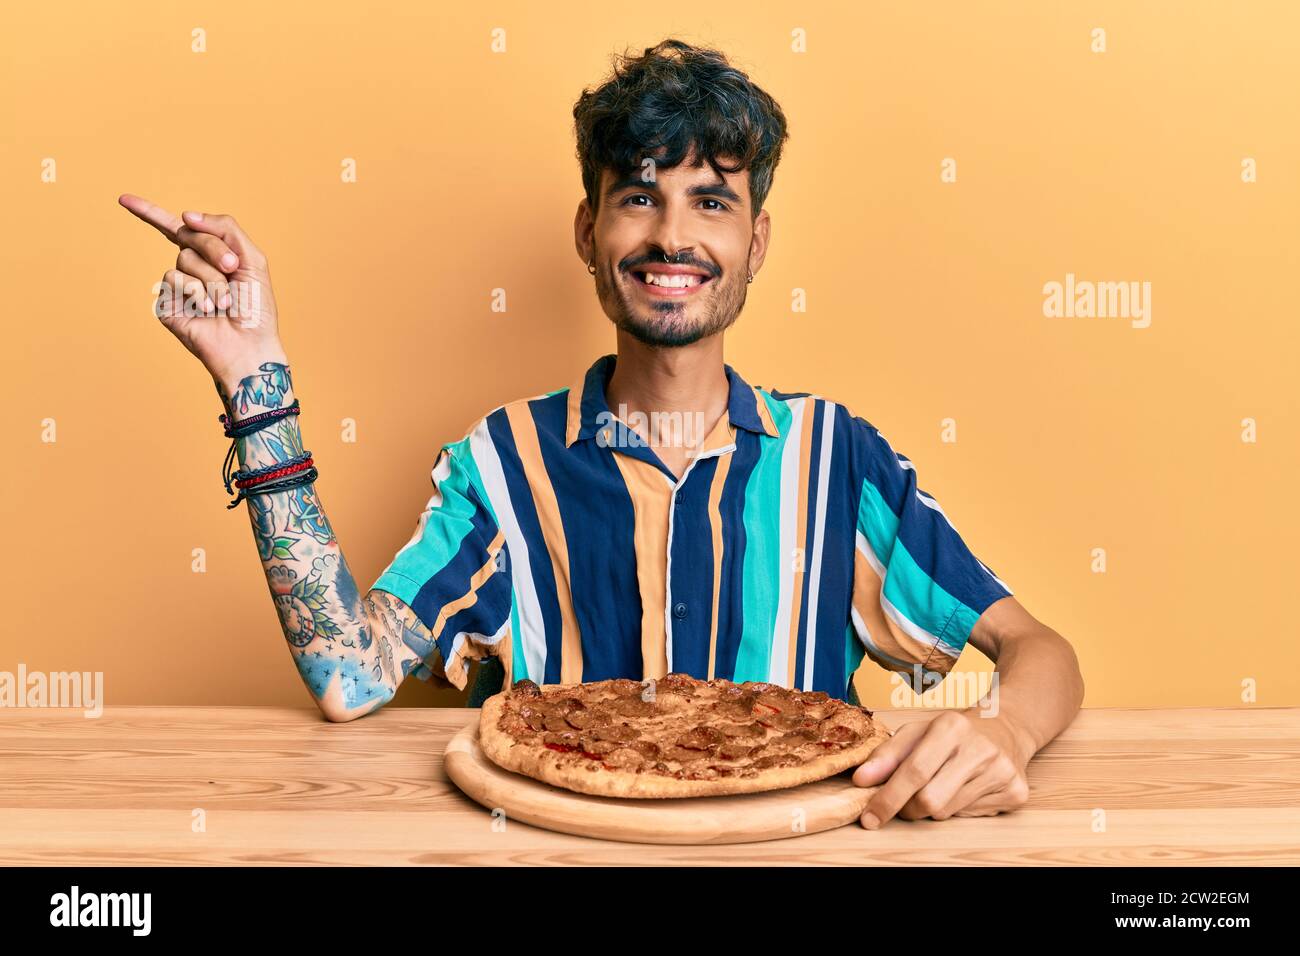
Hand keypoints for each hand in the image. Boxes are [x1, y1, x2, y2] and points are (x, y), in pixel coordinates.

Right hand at [118, 193, 284, 387]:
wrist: (249, 345)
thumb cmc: (256, 308)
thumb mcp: (252, 260)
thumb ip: (226, 229)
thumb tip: (186, 215)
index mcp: (211, 257)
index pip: (179, 230)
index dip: (150, 213)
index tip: (124, 199)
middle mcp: (192, 268)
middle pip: (190, 235)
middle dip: (216, 250)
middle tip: (233, 268)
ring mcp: (177, 286)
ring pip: (184, 258)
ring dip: (212, 278)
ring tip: (224, 302)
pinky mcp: (166, 302)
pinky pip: (173, 278)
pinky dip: (195, 291)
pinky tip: (206, 309)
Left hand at [852, 709, 1033, 826]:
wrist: (1005, 728)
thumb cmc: (953, 733)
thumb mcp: (917, 732)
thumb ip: (886, 755)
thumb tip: (861, 780)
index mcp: (951, 726)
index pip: (914, 772)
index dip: (888, 799)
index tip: (869, 818)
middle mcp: (980, 748)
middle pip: (930, 800)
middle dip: (908, 809)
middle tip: (905, 803)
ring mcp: (1002, 771)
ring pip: (948, 812)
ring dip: (932, 808)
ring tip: (940, 785)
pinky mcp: (1016, 792)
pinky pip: (970, 816)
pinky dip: (957, 809)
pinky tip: (964, 788)